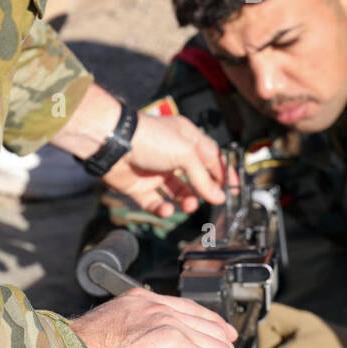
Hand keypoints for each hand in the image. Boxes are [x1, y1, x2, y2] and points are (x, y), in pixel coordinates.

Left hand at [102, 112, 225, 216]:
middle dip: (205, 189)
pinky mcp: (140, 187)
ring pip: (177, 192)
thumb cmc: (149, 138)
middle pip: (195, 176)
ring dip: (186, 200)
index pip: (211, 157)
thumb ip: (203, 177)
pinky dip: (163, 209)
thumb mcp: (185, 154)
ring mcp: (156, 171)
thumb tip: (218, 196)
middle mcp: (172, 154)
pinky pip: (156, 203)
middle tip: (213, 201)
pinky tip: (166, 209)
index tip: (233, 189)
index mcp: (186, 138)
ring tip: (189, 205)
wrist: (113, 145)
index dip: (223, 173)